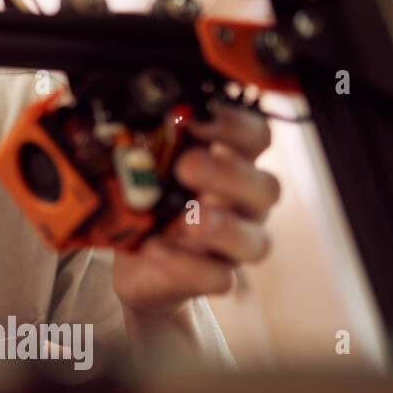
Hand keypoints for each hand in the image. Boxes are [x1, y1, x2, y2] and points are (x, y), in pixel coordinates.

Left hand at [113, 101, 280, 315]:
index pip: (257, 138)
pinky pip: (217, 277)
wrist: (139, 265)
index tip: (198, 116)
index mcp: (233, 165)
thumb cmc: (150, 204)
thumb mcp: (147, 171)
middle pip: (266, 188)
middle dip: (228, 174)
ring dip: (223, 227)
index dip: (237, 125)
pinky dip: (186, 265)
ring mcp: (235, 246)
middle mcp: (244, 205)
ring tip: (189, 220)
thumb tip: (127, 114)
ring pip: (256, 241)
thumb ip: (149, 146)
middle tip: (188, 165)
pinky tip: (154, 248)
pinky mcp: (214, 278)